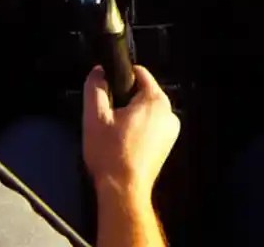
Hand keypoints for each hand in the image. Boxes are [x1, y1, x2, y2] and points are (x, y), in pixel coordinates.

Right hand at [82, 65, 179, 198]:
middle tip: (109, 119)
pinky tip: (123, 144)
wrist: (123, 190)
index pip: (139, 73)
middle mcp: (168, 113)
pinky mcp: (166, 144)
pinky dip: (137, 130)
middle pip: (142, 92)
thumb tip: (98, 73)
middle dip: (124, 101)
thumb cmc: (111, 157)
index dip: (120, 77)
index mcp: (155, 101)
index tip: (108, 87)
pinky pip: (150, 127)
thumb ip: (95, 88)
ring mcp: (169, 130)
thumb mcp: (94, 116)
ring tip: (115, 134)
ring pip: (145, 111)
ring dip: (130, 116)